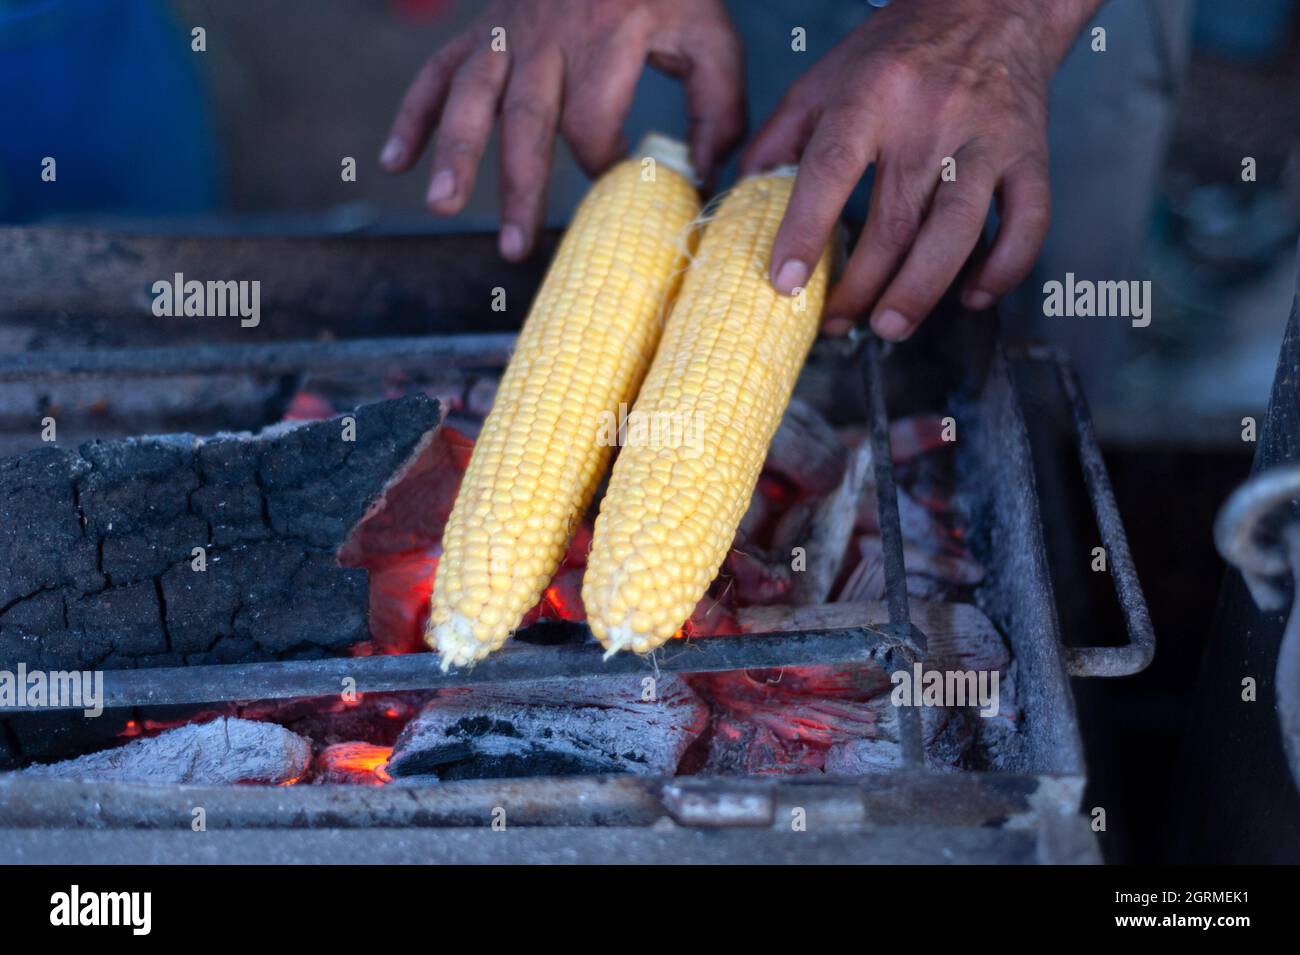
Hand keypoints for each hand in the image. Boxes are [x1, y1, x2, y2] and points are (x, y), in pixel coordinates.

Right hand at [381, 0, 743, 261]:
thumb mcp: (710, 34)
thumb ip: (716, 106)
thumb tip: (703, 177)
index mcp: (609, 37)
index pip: (594, 123)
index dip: (604, 166)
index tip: (618, 191)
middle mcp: (550, 36)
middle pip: (528, 123)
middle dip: (519, 190)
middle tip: (514, 249)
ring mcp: (508, 30)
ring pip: (472, 98)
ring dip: (453, 154)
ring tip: (440, 205)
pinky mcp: (483, 28)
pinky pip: (437, 71)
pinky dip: (413, 115)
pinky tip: (395, 162)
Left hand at [742, 0, 1100, 339]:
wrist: (994, 4)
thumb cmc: (899, 50)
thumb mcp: (825, 78)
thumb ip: (780, 137)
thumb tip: (742, 197)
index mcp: (871, 96)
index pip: (831, 171)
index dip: (805, 232)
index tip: (786, 283)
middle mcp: (931, 118)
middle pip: (894, 220)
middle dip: (861, 286)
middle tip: (836, 323)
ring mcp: (986, 138)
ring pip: (956, 231)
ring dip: (921, 291)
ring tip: (889, 327)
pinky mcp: (1029, 154)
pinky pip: (1027, 222)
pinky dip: (1003, 269)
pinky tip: (972, 297)